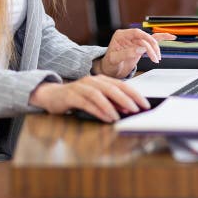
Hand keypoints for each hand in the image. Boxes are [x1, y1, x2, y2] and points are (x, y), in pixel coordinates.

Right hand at [29, 75, 149, 122]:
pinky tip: (106, 117)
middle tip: (137, 109)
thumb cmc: (77, 98)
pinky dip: (98, 110)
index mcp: (100, 80)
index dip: (134, 94)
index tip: (145, 104)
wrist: (51, 95)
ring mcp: (80, 87)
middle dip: (126, 99)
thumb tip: (129, 109)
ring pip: (99, 94)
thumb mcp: (97, 100)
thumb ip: (111, 102)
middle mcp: (92, 81)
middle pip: (112, 88)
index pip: (121, 85)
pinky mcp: (71, 96)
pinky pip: (87, 102)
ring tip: (121, 115)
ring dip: (112, 105)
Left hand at [92, 29, 176, 77]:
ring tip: (157, 59)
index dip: (146, 37)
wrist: (110, 70)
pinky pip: (152, 41)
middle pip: (144, 38)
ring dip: (155, 49)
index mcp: (121, 35)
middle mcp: (129, 36)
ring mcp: (135, 41)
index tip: (152, 45)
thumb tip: (140, 49)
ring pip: (149, 41)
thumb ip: (126, 53)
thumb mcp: (114, 60)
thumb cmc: (109, 64)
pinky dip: (161, 39)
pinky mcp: (140, 46)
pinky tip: (171, 37)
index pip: (136, 33)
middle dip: (152, 47)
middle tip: (155, 58)